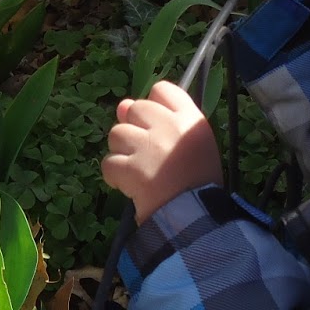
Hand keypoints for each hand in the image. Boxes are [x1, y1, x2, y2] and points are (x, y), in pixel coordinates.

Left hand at [103, 81, 221, 220]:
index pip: (163, 90)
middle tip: (145, 154)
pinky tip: (127, 185)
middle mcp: (168, 126)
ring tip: (136, 171)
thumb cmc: (200, 184)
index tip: (154, 125)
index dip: (153, 105)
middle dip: (135, 129)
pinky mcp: (132, 168)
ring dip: (121, 152)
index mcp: (190, 120)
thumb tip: (122, 105)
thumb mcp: (195, 146)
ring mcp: (149, 146)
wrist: (197, 219)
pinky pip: (109, 162)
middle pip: (136, 108)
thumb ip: (163, 121)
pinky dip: (114, 175)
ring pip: (117, 133)